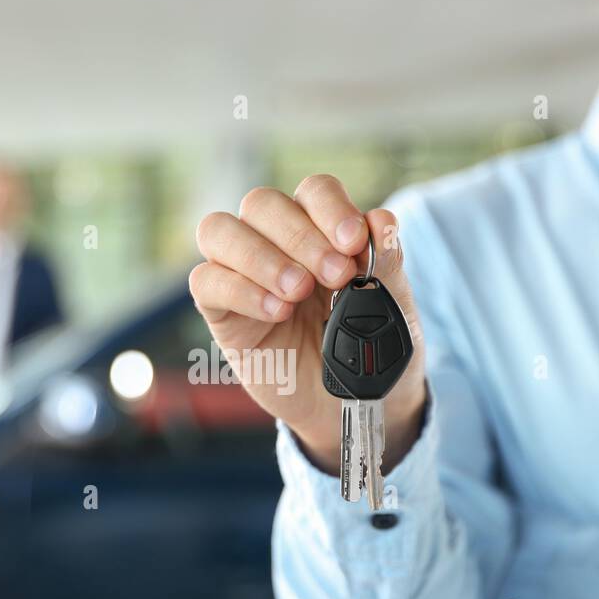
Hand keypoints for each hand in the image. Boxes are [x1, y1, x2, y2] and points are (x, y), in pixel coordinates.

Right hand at [191, 175, 425, 474]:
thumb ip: (386, 264)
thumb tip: (380, 222)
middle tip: (335, 276)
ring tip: (298, 292)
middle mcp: (276, 243)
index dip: (330, 208)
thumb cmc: (371, 350)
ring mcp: (243, 274)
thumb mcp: (391, 309)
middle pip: (262, 203)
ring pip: (220, 230)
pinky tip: (276, 312)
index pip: (313, 191)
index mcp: (321, 230)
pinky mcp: (221, 312)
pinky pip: (206, 282)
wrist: (355, 406)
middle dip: (300, 235)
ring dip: (262, 255)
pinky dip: (239, 289)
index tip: (355, 242)